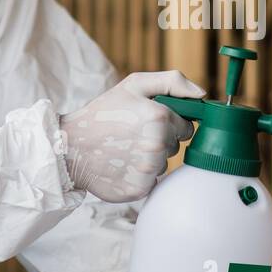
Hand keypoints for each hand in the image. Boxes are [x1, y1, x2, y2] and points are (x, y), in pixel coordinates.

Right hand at [59, 70, 203, 202]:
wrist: (70, 146)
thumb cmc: (103, 113)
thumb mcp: (134, 85)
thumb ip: (172, 82)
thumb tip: (202, 95)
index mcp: (160, 117)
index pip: (187, 127)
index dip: (171, 123)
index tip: (150, 121)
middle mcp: (157, 145)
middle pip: (176, 147)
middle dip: (161, 140)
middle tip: (133, 134)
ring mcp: (148, 169)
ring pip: (164, 165)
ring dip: (150, 159)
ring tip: (125, 149)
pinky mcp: (139, 189)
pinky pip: (152, 181)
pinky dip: (140, 176)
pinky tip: (122, 165)